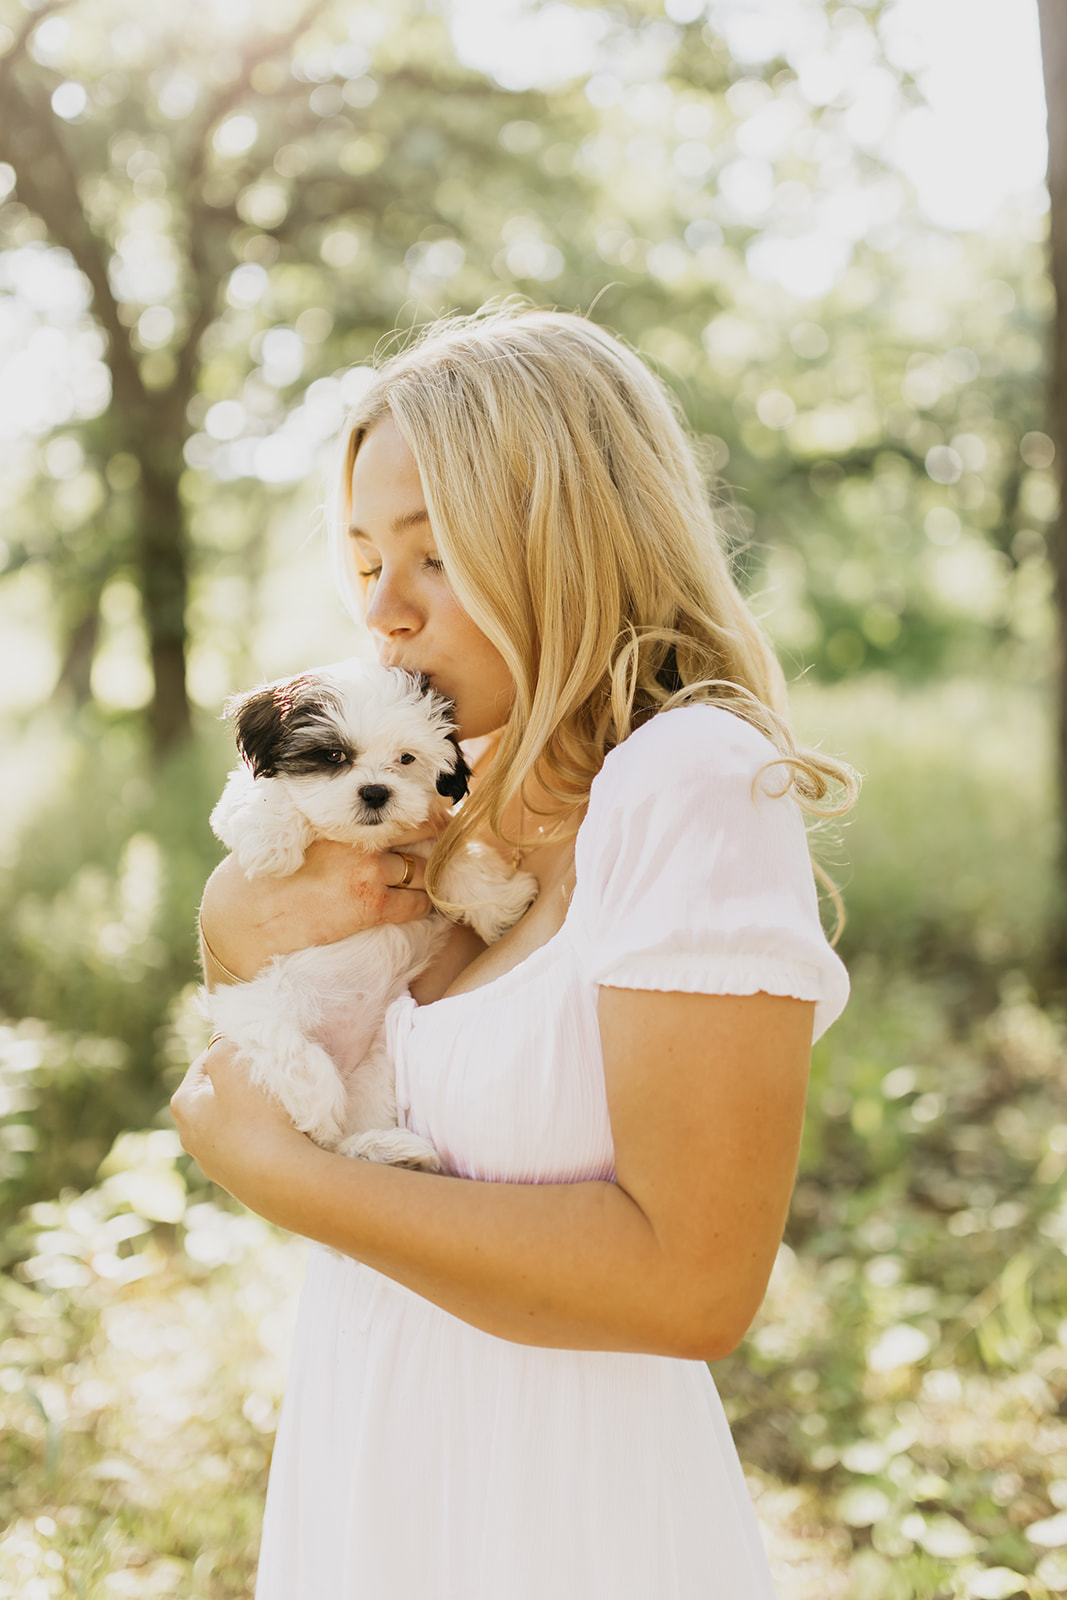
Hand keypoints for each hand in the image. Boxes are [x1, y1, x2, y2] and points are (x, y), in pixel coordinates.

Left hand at [170, 1038, 310, 1203]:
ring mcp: (214, 1164)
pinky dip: (262, 1136)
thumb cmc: (256, 1118)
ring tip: (279, 1107)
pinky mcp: (238, 1181)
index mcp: (184, 1106)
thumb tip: (221, 1042)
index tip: (255, 1049)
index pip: (204, 1063)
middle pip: (216, 1094)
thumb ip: (221, 1046)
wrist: (282, 1179)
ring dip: (252, 1111)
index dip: (231, 1050)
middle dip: (240, 1082)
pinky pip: (248, 1146)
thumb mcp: (233, 1066)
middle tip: (269, 1076)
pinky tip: (282, 1134)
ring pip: (232, 1122)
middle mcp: (190, 1137)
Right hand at [200, 834, 434, 984]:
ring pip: (425, 869)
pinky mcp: (372, 908)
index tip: (431, 817)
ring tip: (435, 878)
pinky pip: (419, 904)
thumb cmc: (265, 876)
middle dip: (436, 839)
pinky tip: (425, 906)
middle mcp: (358, 839)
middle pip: (421, 832)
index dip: (421, 811)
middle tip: (445, 847)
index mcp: (339, 818)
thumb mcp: (294, 834)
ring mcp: (368, 874)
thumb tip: (356, 817)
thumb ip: (329, 823)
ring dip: (432, 874)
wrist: (249, 917)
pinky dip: (427, 905)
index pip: (396, 805)